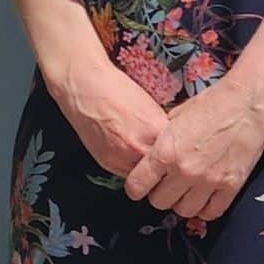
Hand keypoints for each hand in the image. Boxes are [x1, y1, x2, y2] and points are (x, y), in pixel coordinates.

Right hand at [53, 57, 171, 178]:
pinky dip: (132, 167)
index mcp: (156, 130)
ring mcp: (121, 157)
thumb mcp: (151, 106)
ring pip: (146, 177)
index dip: (180, 153)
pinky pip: (127, 173)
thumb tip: (171, 142)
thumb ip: (162, 129)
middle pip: (165, 169)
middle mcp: (139, 147)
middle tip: (167, 160)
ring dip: (148, 170)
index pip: (179, 153)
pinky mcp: (107, 162)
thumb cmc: (115, 88)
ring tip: (145, 155)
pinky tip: (130, 152)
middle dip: (167, 166)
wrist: (83, 86)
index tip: (181, 153)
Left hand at [124, 78, 263, 220]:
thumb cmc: (210, 105)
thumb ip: (161, 141)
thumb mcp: (174, 118)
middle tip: (163, 186)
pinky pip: (212, 212)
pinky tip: (203, 198)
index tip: (138, 187)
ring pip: (184, 211)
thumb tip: (152, 153)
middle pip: (159, 202)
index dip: (135, 188)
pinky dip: (205, 209)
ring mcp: (209, 181)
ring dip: (181, 203)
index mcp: (165, 152)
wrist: (247, 105)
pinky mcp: (232, 186)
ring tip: (183, 192)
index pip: (137, 186)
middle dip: (158, 195)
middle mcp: (184, 171)